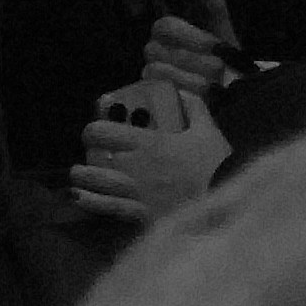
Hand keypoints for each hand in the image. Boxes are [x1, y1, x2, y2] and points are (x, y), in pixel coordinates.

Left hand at [67, 77, 231, 229]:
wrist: (228, 204)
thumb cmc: (217, 166)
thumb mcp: (208, 130)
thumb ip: (194, 107)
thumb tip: (180, 91)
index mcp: (150, 143)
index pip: (106, 131)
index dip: (94, 130)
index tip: (94, 131)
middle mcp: (137, 166)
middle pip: (97, 156)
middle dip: (88, 153)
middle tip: (88, 153)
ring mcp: (138, 192)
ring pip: (98, 182)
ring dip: (84, 177)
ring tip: (77, 175)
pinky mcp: (142, 215)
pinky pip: (110, 208)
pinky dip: (91, 202)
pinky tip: (79, 197)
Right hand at [140, 0, 240, 92]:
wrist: (232, 88)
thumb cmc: (223, 55)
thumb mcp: (222, 31)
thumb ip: (214, 7)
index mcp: (167, 31)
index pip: (164, 26)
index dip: (189, 35)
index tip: (213, 44)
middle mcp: (155, 50)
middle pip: (158, 49)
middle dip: (192, 59)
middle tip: (218, 66)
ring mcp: (153, 73)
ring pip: (159, 70)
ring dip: (191, 76)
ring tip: (214, 82)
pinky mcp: (159, 95)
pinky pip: (162, 91)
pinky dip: (185, 91)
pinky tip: (203, 93)